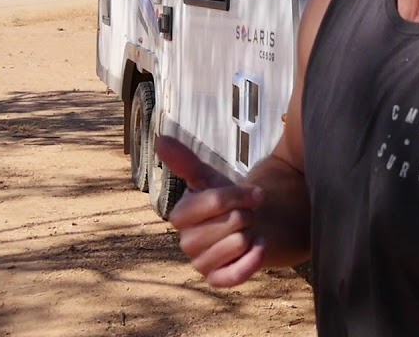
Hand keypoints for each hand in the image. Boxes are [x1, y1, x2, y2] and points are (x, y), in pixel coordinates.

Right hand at [155, 136, 265, 287]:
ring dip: (251, 234)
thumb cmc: (227, 202)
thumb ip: (185, 161)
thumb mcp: (209, 178)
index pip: (214, 201)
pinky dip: (252, 260)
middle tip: (246, 215)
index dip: (238, 195)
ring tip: (247, 231)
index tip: (254, 192)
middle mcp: (186, 242)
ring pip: (237, 244)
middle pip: (231, 222)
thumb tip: (160, 139)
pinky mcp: (217, 280)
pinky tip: (258, 248)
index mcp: (180, 215)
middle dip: (247, 214)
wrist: (249, 226)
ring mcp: (200, 263)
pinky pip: (236, 275)